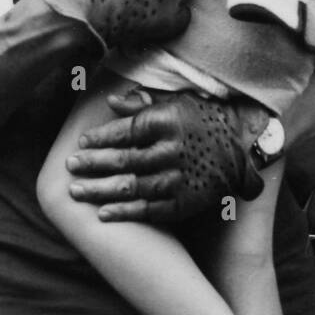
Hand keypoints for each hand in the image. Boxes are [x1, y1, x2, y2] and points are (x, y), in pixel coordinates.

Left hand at [66, 86, 264, 221]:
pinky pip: (149, 210)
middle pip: (122, 159)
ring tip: (75, 191)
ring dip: (99, 190)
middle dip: (92, 164)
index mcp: (167, 122)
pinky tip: (103, 214)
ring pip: (130, 187)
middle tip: (70, 167)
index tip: (81, 143)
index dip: (100, 138)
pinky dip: (124, 213)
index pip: (125, 131)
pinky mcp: (185, 203)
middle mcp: (171, 151)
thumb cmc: (206, 118)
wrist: (245, 148)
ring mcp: (178, 179)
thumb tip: (110, 101)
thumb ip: (143, 103)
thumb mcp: (178, 102)